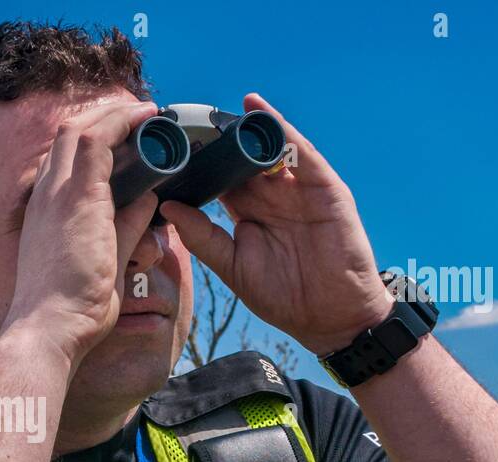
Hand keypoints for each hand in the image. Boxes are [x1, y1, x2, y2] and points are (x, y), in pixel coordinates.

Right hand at [0, 99, 159, 363]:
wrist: (49, 328)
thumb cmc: (71, 308)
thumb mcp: (107, 258)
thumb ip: (126, 226)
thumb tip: (149, 200)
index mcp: (46, 211)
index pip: (65, 161)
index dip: (96, 142)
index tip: (127, 138)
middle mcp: (45, 195)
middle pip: (69, 135)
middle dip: (106, 118)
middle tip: (142, 117)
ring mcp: (57, 193)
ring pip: (82, 130)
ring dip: (116, 114)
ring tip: (149, 112)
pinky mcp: (77, 196)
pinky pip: (99, 140)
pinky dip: (123, 122)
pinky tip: (148, 116)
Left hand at [160, 93, 392, 357]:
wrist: (331, 317)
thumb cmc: (284, 296)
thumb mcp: (233, 266)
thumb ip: (202, 237)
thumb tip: (168, 207)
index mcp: (247, 212)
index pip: (218, 177)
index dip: (196, 162)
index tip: (165, 146)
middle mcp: (271, 194)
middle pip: (240, 156)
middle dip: (216, 137)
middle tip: (184, 116)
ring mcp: (298, 188)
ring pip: (269, 147)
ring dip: (245, 127)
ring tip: (215, 108)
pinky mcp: (324, 187)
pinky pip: (302, 153)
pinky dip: (282, 130)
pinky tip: (259, 113)